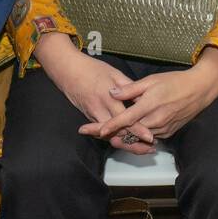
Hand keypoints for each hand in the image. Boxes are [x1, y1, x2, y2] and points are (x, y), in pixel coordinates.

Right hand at [36, 36, 157, 151]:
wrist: (67, 71)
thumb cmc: (91, 69)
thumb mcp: (114, 74)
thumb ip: (129, 87)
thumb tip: (143, 97)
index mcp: (108, 98)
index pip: (125, 119)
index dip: (138, 129)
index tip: (149, 137)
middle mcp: (100, 110)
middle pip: (118, 133)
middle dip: (133, 143)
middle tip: (149, 148)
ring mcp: (93, 116)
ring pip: (110, 136)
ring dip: (125, 143)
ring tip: (142, 149)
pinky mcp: (89, 118)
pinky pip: (103, 132)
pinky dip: (115, 137)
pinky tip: (127, 140)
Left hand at [80, 52, 217, 142]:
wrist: (199, 90)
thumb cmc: (175, 82)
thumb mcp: (151, 80)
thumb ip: (131, 89)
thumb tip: (112, 92)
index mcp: (150, 105)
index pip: (126, 118)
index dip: (111, 125)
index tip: (97, 130)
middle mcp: (156, 120)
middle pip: (129, 131)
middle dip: (110, 133)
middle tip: (92, 131)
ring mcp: (163, 128)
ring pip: (138, 136)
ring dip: (123, 136)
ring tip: (104, 133)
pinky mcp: (168, 133)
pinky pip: (149, 137)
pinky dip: (137, 136)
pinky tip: (127, 132)